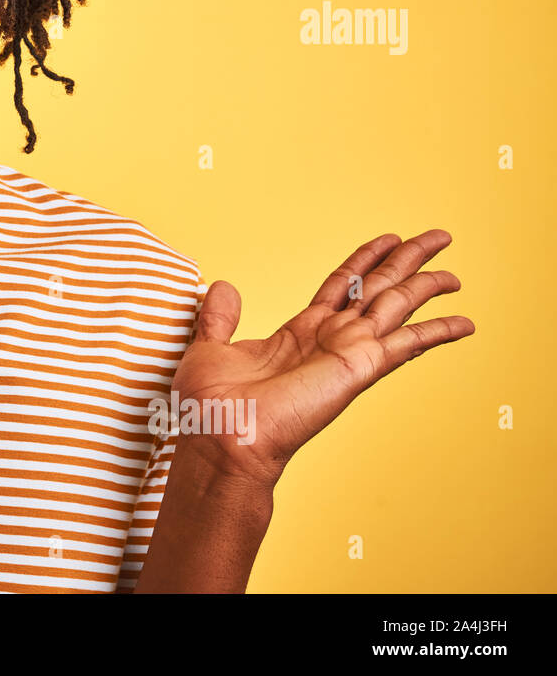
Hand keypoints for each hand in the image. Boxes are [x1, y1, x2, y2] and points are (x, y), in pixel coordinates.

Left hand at [167, 230, 474, 486]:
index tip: (388, 239)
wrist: (221, 439)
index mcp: (299, 332)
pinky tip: (465, 323)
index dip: (366, 259)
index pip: (341, 284)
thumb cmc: (211, 408)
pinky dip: (438, 332)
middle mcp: (330, 339)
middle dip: (408, 259)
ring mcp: (348, 352)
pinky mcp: (359, 366)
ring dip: (428, 284)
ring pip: (397, 305)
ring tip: (455, 272)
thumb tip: (223, 286)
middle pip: (378, 286)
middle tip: (439, 236)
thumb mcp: (210, 348)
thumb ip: (219, 317)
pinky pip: (407, 343)